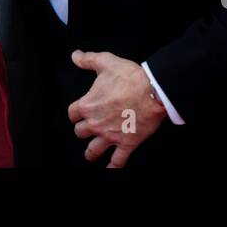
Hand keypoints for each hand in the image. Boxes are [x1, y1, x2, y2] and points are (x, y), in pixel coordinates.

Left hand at [67, 50, 167, 167]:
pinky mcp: (127, 144)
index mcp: (88, 105)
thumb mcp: (106, 62)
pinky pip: (117, 161)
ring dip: (91, 153)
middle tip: (87, 129)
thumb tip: (75, 56)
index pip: (72, 114)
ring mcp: (111, 136)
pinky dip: (113, 168)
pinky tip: (110, 170)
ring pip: (93, 151)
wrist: (154, 91)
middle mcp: (96, 123)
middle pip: (80, 133)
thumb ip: (88, 59)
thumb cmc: (130, 77)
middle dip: (83, 130)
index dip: (75, 113)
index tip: (79, 113)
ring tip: (90, 154)